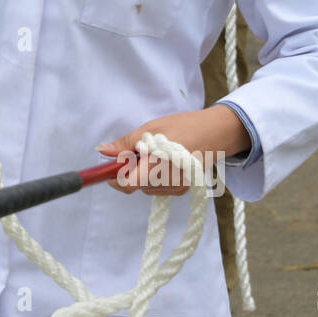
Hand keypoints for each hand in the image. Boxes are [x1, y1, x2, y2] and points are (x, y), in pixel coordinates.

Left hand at [96, 105, 251, 196]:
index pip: (129, 184)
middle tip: (140, 152)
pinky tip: (165, 163)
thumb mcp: (151, 129)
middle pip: (136, 185)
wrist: (215, 133)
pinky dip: (156, 178)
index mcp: (158, 163)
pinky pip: (159, 188)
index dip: (115, 178)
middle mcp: (168, 180)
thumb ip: (126, 143)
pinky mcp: (183, 190)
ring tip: (156, 155)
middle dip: (132, 171)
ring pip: (147, 187)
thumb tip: (102, 151)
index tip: (112, 168)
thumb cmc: (182, 127)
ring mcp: (177, 187)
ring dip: (144, 174)